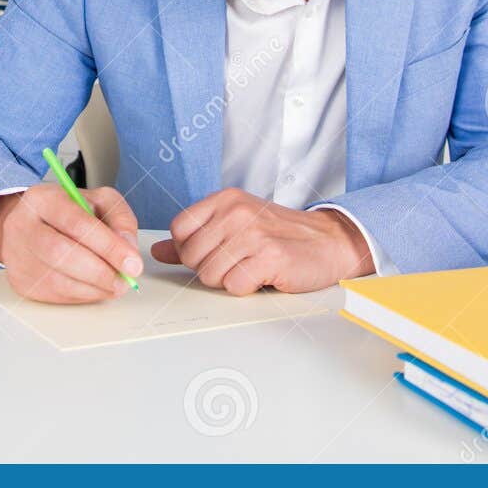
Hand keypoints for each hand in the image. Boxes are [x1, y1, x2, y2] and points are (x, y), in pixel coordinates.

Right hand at [0, 183, 142, 303]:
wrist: (29, 226)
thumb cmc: (67, 213)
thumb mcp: (97, 201)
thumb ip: (119, 216)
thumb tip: (129, 246)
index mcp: (42, 199)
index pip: (76, 222)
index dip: (108, 245)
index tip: (133, 262)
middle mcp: (23, 226)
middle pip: (62, 254)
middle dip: (101, 271)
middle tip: (126, 279)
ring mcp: (18, 257)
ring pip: (59, 280)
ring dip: (95, 287)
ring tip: (116, 284)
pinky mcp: (21, 282)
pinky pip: (56, 295)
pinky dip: (84, 295)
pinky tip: (97, 288)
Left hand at [151, 188, 373, 294]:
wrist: (329, 241)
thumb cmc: (280, 235)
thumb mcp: (235, 226)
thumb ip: (195, 237)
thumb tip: (158, 250)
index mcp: (224, 199)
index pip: (179, 230)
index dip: (191, 249)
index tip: (214, 251)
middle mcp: (236, 212)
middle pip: (192, 257)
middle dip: (210, 268)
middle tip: (238, 262)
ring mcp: (253, 233)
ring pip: (210, 275)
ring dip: (229, 280)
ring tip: (251, 268)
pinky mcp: (269, 257)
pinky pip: (234, 286)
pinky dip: (246, 288)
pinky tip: (263, 276)